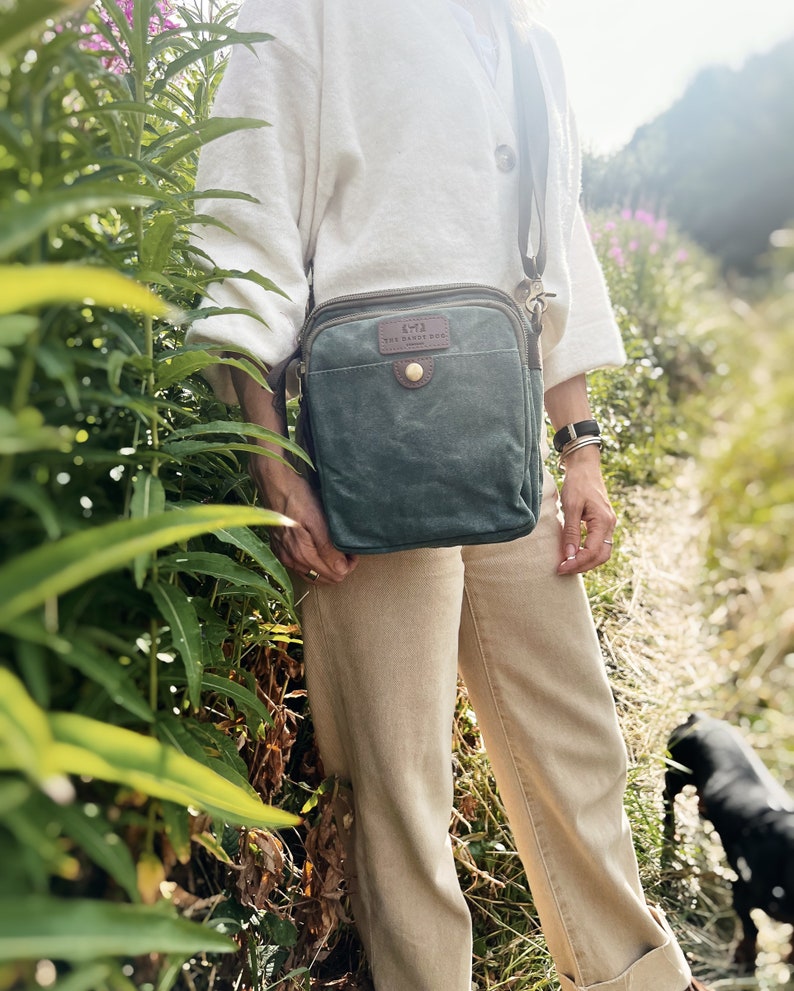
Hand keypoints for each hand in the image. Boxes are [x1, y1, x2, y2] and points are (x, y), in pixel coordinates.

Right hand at [251, 458, 357, 584]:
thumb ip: (328, 548)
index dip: (348, 565)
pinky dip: (314, 563)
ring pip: (312, 574)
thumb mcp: (317, 520)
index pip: (333, 575)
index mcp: (302, 555)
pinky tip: (320, 550)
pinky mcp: (280, 550)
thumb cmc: (298, 498)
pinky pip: (301, 567)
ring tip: (336, 549)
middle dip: (339, 567)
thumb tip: (340, 570)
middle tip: (347, 551)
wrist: (274, 484)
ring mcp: (284, 557)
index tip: (352, 551)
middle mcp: (291, 561)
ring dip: (327, 566)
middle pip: (323, 578)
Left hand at [556, 447, 616, 574]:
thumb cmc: (577, 484)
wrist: (585, 468)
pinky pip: (599, 544)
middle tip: (563, 570)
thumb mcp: (571, 507)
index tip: (560, 568)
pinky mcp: (603, 523)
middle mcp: (610, 525)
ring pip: (602, 552)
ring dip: (586, 561)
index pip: (592, 552)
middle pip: (601, 556)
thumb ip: (571, 532)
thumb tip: (569, 555)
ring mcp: (608, 524)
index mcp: (603, 521)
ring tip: (567, 565)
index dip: (576, 563)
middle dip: (582, 566)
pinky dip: (588, 553)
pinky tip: (574, 554)